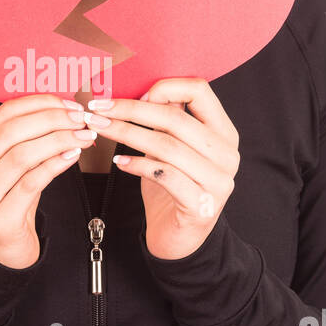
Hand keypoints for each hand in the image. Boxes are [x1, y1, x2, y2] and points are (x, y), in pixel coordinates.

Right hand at [0, 94, 96, 267]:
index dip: (39, 104)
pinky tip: (73, 156)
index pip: (3, 114)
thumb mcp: (7, 165)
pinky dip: (56, 164)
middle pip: (11, 131)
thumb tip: (63, 107)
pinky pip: (32, 183)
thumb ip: (24, 138)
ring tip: (84, 137)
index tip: (69, 103)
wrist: (1, 248)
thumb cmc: (9, 199)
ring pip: (22, 155)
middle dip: (52, 119)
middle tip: (80, 118)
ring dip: (58, 140)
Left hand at [88, 78, 240, 260]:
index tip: (132, 95)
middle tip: (98, 109)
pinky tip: (119, 162)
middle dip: (130, 110)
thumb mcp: (171, 148)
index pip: (200, 90)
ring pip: (167, 146)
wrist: (180, 238)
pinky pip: (165, 176)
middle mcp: (227, 155)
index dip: (163, 87)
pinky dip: (138, 165)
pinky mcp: (201, 206)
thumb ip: (167, 120)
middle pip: (176, 118)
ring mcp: (218, 182)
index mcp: (223, 133)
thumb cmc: (172, 187)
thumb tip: (140, 89)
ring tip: (101, 129)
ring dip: (127, 134)